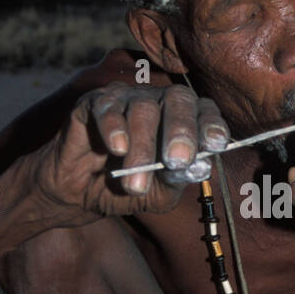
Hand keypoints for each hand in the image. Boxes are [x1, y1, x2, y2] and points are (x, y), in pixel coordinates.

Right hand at [25, 82, 229, 224]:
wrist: (79, 194)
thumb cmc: (127, 187)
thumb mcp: (159, 194)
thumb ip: (178, 181)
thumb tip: (200, 167)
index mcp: (183, 120)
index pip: (205, 111)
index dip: (212, 125)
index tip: (215, 145)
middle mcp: (159, 102)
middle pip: (179, 100)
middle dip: (181, 131)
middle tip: (177, 160)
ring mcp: (127, 99)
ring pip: (143, 109)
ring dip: (142, 148)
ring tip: (135, 184)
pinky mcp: (94, 103)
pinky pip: (107, 106)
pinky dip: (114, 127)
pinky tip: (117, 148)